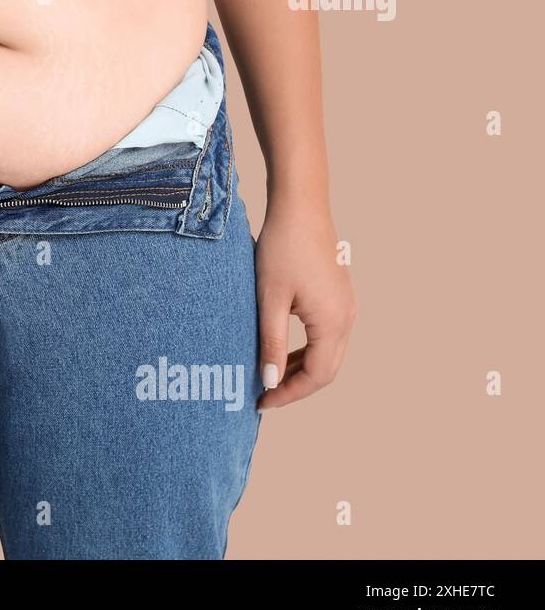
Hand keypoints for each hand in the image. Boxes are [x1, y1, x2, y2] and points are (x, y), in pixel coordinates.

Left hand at [255, 201, 356, 410]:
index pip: (316, 376)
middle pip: (327, 370)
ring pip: (329, 354)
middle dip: (296, 387)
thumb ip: (271, 343)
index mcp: (333, 323)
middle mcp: (347, 318)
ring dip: (301, 369)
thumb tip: (269, 381)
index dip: (288, 394)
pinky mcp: (340, 297)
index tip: (261, 402)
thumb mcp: (269, 299)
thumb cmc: (282, 249)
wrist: (301, 207)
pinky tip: (282, 350)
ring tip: (269, 376)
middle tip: (264, 396)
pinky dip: (307, 350)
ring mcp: (347, 307)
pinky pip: (328, 336)